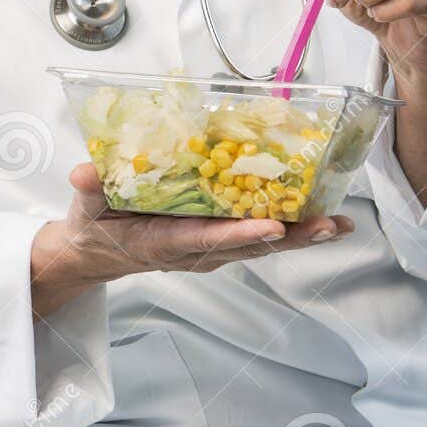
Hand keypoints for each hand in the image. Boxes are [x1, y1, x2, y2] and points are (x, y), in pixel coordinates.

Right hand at [30, 164, 354, 318]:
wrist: (98, 253)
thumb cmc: (95, 227)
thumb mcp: (86, 208)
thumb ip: (89, 190)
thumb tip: (85, 173)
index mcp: (165, 242)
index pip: (208, 239)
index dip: (241, 234)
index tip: (273, 227)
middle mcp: (197, 251)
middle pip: (250, 245)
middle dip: (292, 236)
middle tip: (331, 226)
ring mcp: (211, 248)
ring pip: (263, 242)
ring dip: (302, 233)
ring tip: (341, 223)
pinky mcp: (219, 240)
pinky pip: (260, 234)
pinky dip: (292, 226)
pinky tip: (322, 215)